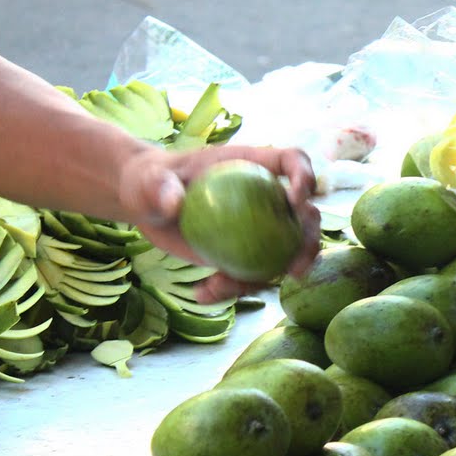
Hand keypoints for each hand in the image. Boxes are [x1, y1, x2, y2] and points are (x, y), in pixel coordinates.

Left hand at [118, 144, 321, 302]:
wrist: (146, 207)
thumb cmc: (150, 182)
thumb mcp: (149, 181)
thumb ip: (159, 187)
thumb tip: (175, 203)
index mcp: (252, 166)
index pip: (291, 161)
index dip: (305, 177)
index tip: (296, 201)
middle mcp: (265, 195)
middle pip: (305, 215)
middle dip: (309, 243)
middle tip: (293, 270)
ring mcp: (260, 226)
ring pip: (283, 253)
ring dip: (264, 278)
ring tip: (218, 287)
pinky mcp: (246, 252)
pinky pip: (253, 274)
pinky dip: (232, 289)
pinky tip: (202, 294)